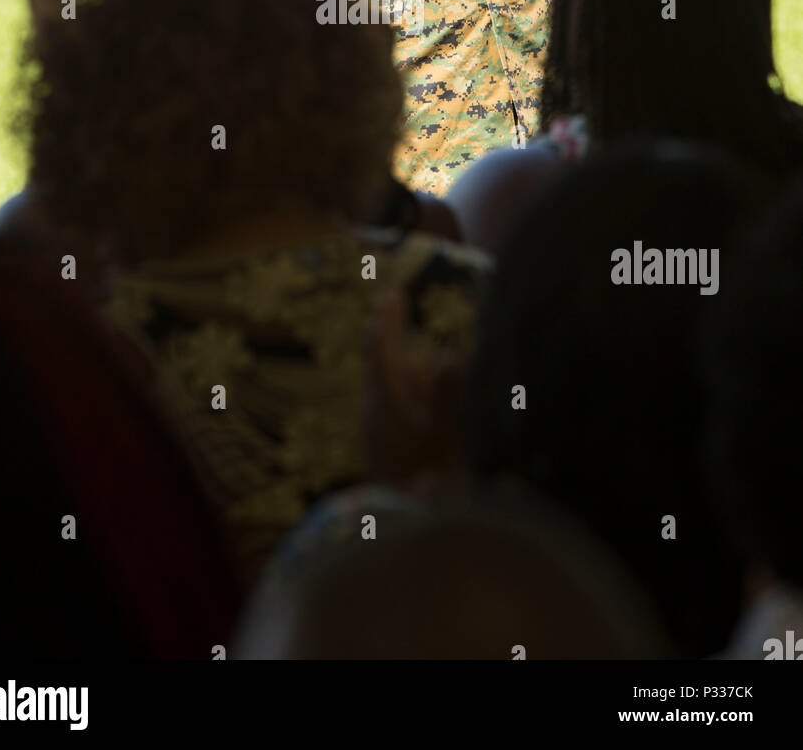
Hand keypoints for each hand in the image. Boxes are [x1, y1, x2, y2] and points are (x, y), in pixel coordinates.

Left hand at [363, 286, 465, 486]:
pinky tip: (441, 424)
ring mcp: (381, 433)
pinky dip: (420, 403)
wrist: (408, 536)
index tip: (393, 293)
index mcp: (386, 403)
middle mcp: (378, 414)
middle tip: (401, 310)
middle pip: (388, 365)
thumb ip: (450, 393)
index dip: (386, 319)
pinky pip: (404, 411)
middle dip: (400, 342)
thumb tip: (450, 352)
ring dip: (419, 379)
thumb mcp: (447, 437)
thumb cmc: (432, 486)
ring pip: (400, 389)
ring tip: (445, 399)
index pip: (379, 349)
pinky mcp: (389, 450)